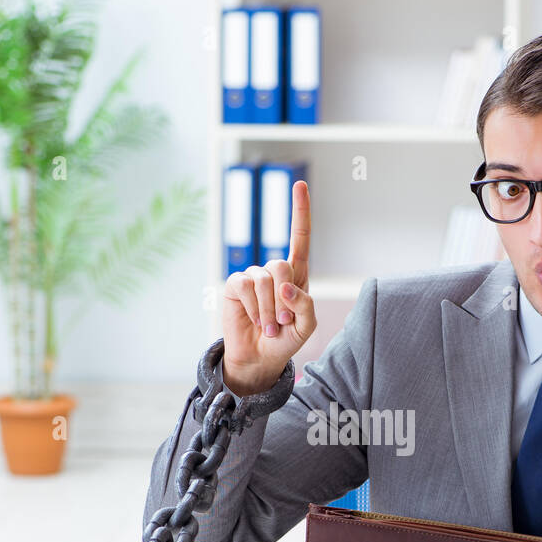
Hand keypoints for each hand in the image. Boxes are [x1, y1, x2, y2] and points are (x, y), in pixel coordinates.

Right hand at [221, 180, 316, 395]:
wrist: (260, 357)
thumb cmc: (286, 339)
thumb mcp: (306, 325)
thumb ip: (305, 305)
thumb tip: (285, 286)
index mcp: (296, 275)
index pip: (300, 238)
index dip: (300, 212)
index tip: (300, 184)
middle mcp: (273, 271)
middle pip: (282, 265)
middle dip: (283, 297)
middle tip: (281, 321)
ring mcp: (252, 276)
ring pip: (264, 280)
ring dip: (268, 309)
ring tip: (269, 326)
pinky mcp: (235, 285)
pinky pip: (246, 287)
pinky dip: (253, 308)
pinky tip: (254, 320)